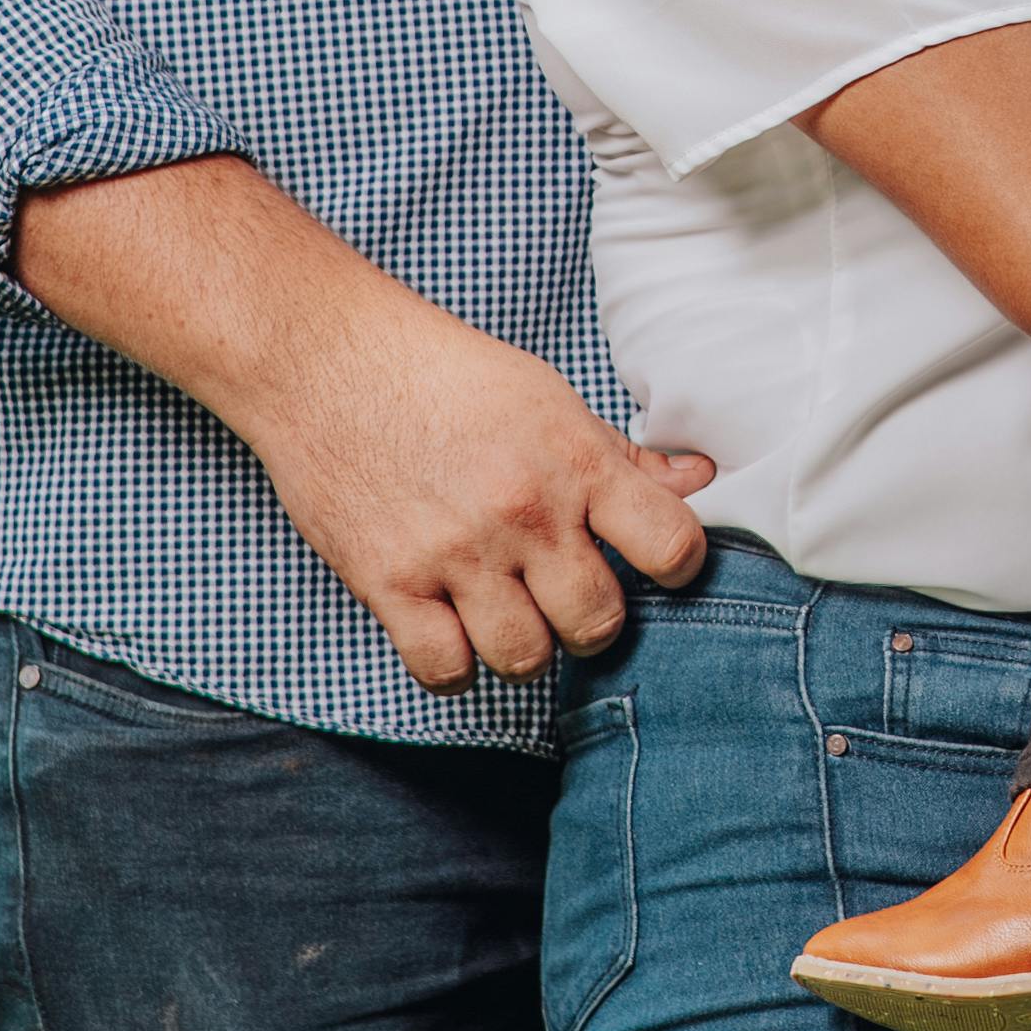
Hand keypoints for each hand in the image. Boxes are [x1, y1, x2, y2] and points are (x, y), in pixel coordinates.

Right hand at [16, 155, 713, 693]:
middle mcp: (524, 514)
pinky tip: (454, 632)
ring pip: (526, 658)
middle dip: (593, 623)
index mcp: (576, 462)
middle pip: (597, 623)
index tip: (654, 565)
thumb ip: (623, 454)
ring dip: (525, 648)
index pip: (671, 547)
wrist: (329, 362)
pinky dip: (455, 665)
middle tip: (570, 599)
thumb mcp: (549, 399)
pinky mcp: (390, 583)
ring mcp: (456, 554)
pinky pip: (444, 669)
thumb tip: (700, 480)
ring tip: (511, 615)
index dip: (675, 566)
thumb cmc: (446, 375)